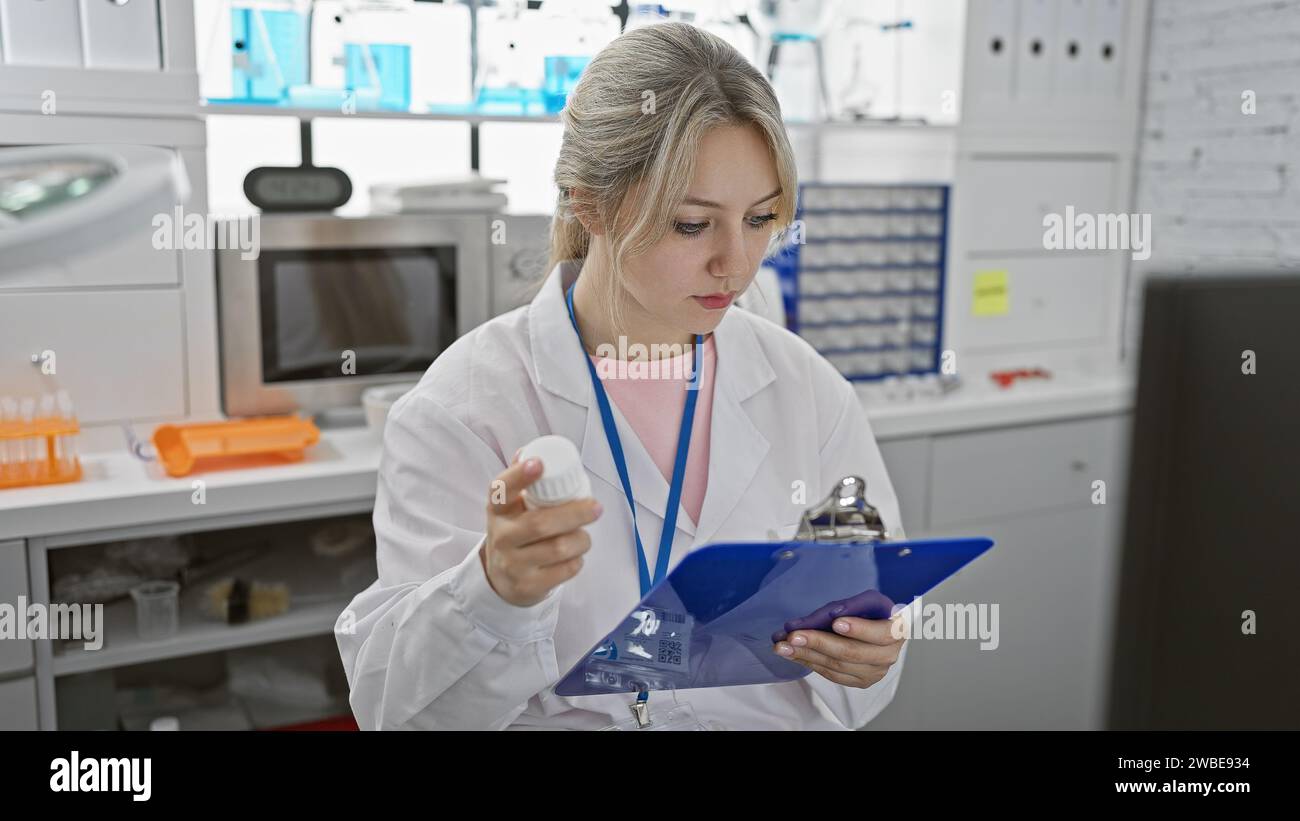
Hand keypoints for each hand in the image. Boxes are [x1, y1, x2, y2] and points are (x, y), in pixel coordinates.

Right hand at [481, 451, 601, 607]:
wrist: (501, 580)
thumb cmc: (516, 533)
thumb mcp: (511, 508)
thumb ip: (522, 482)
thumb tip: (531, 450)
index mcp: (497, 510)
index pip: (500, 490)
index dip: (518, 476)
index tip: (538, 463)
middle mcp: (501, 537)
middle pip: (540, 524)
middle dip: (574, 513)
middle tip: (595, 507)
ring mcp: (513, 565)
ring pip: (558, 548)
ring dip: (581, 539)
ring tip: (584, 535)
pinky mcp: (528, 587)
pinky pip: (564, 570)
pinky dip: (577, 560)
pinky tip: (575, 555)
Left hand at [772, 615, 905, 688]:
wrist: (874, 630)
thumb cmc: (869, 612)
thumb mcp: (863, 601)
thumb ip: (845, 607)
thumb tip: (819, 619)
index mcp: (898, 630)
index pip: (881, 632)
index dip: (859, 629)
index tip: (836, 622)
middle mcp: (889, 655)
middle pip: (852, 652)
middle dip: (819, 642)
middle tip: (793, 635)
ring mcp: (875, 672)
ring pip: (837, 666)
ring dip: (806, 654)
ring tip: (782, 645)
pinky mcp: (860, 682)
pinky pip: (832, 675)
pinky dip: (809, 662)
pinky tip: (792, 654)